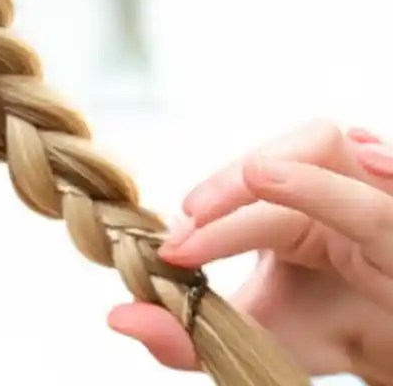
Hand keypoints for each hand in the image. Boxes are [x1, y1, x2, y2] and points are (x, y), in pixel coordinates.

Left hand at [107, 121, 392, 382]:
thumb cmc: (331, 330)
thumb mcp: (257, 336)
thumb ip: (188, 335)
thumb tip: (117, 316)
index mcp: (288, 205)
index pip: (243, 195)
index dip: (206, 221)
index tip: (168, 251)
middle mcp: (326, 184)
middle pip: (275, 153)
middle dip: (231, 181)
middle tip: (193, 215)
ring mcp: (370, 192)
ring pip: (328, 146)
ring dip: (298, 170)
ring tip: (258, 176)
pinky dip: (392, 160)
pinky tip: (371, 159)